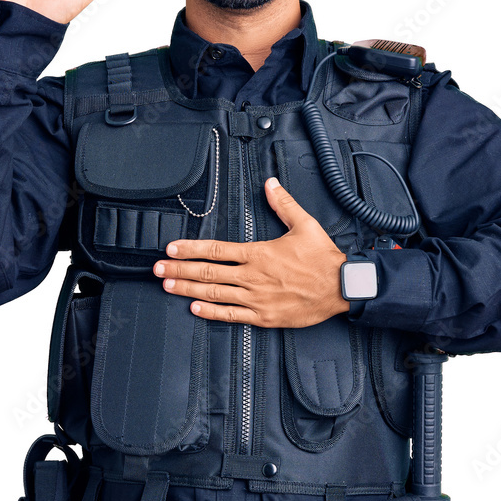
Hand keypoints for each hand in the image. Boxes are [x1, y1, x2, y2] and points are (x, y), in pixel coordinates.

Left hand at [153, 178, 349, 327]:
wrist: (342, 288)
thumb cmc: (323, 259)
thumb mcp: (305, 225)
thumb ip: (283, 204)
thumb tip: (270, 184)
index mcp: (258, 253)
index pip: (215, 249)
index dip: (189, 249)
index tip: (171, 249)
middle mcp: (253, 276)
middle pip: (207, 273)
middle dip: (179, 270)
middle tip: (158, 270)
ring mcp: (257, 298)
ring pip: (214, 294)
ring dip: (188, 290)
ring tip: (168, 287)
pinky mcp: (265, 316)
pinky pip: (232, 315)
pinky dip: (211, 312)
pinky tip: (195, 309)